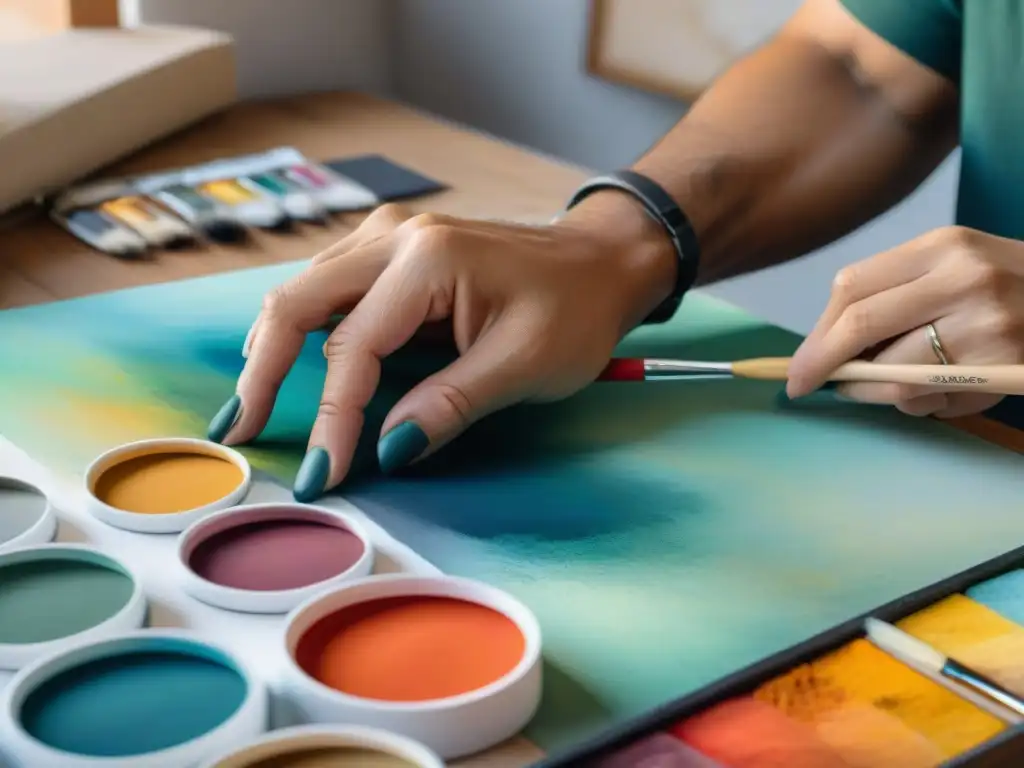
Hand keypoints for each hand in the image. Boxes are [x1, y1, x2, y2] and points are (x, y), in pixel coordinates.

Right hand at [210, 200, 675, 500]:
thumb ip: (451, 404)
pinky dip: (302, 329)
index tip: (322, 476)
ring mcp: (388, 236)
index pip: (354, 349)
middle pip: (298, 304)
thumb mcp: (525, 363)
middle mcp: (395, 236)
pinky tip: (287, 363)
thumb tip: (388, 448)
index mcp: (428, 260)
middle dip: (262, 371)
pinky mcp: (390, 248)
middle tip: (239, 432)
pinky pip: (328, 288)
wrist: (600, 262)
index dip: (333, 420)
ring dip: (272, 348)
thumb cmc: (576, 309)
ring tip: (252, 405)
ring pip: (304, 291)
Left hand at [787, 226, 1023, 416]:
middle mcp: (964, 279)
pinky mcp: (1001, 369)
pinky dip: (916, 404)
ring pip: (891, 373)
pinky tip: (932, 393)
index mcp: (942, 247)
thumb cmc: (1009, 289)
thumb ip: (896, 296)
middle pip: (860, 324)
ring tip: (876, 389)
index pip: (852, 287)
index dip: (816, 330)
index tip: (799, 360)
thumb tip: (826, 347)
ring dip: (869, 390)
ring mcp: (987, 325)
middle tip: (802, 385)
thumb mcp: (955, 270)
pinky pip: (929, 399)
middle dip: (821, 362)